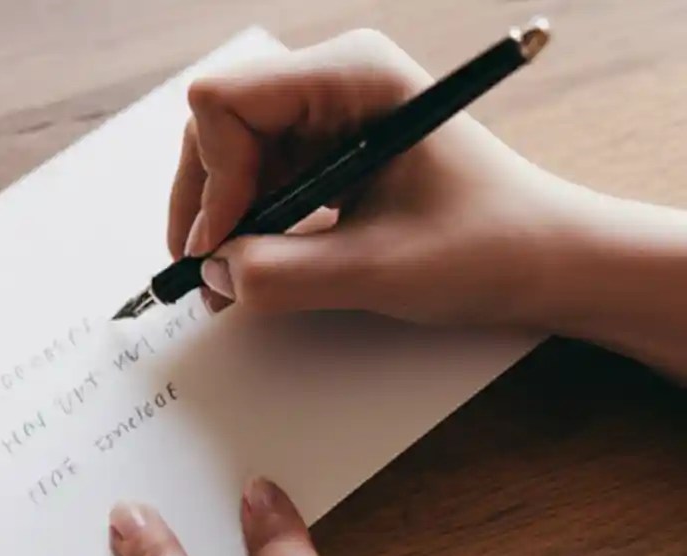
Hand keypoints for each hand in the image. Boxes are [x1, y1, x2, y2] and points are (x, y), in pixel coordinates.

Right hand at [171, 28, 574, 326]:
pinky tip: (251, 268)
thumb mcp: (377, 271)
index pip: (226, 101)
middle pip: (215, 125)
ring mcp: (326, 111)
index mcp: (353, 74)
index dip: (213, 178)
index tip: (222, 244)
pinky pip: (255, 176)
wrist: (548, 258)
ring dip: (219, 219)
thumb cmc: (489, 246)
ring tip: (225, 281)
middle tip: (207, 271)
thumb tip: (212, 274)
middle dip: (205, 201)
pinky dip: (243, 225)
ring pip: (226, 154)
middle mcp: (332, 78)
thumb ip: (282, 274)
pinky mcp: (325, 148)